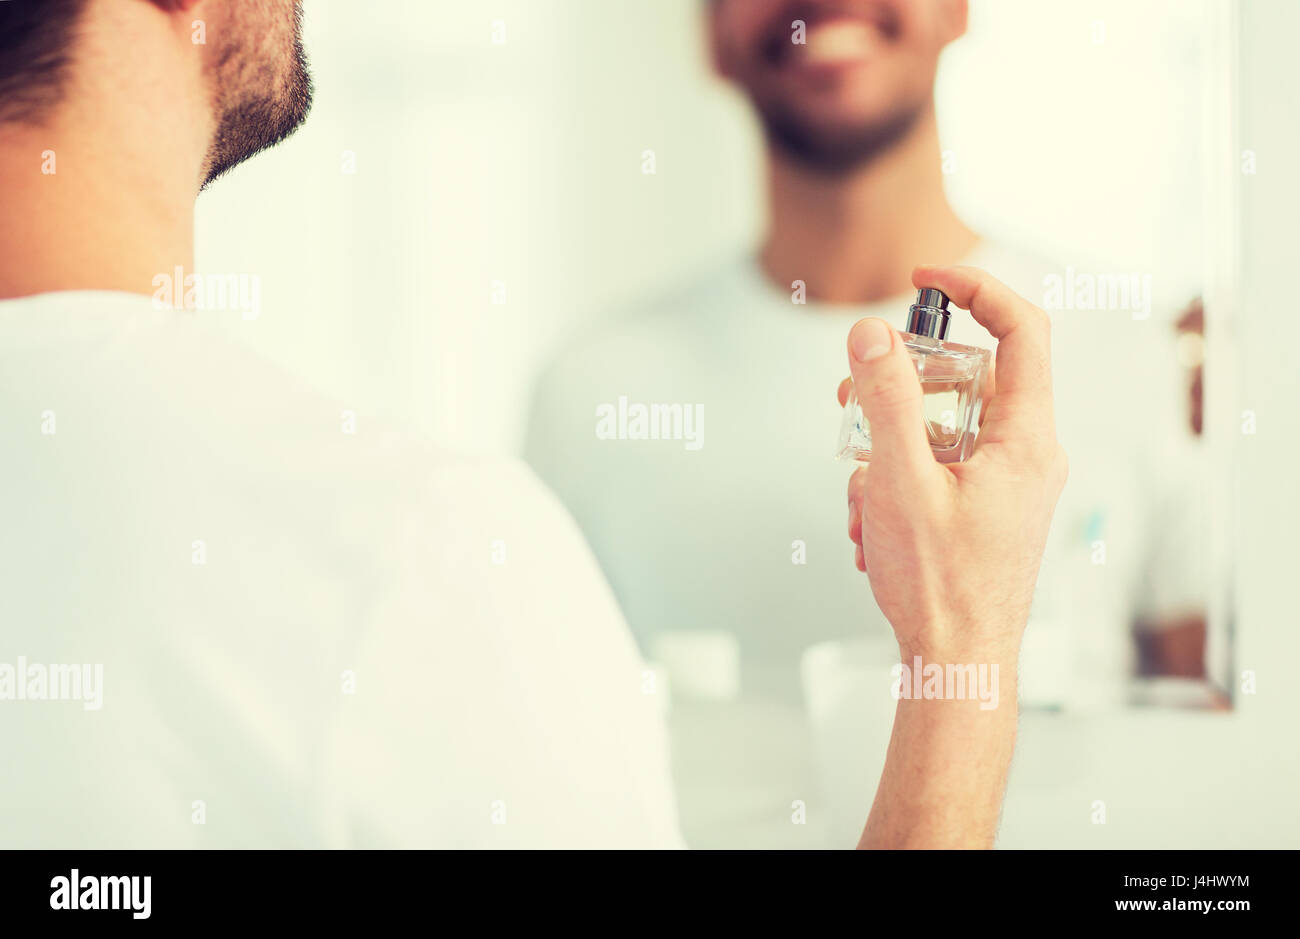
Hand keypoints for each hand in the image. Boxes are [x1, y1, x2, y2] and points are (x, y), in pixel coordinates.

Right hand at [840, 266, 1066, 663]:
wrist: (957, 665)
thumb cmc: (940, 586)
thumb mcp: (900, 481)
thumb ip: (885, 400)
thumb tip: (872, 334)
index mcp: (1025, 439)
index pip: (1021, 330)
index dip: (975, 290)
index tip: (923, 280)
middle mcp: (1025, 455)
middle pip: (963, 380)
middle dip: (898, 389)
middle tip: (850, 401)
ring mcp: (1006, 484)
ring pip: (940, 429)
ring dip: (887, 451)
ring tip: (862, 500)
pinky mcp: (984, 509)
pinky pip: (937, 468)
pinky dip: (896, 483)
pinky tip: (873, 525)